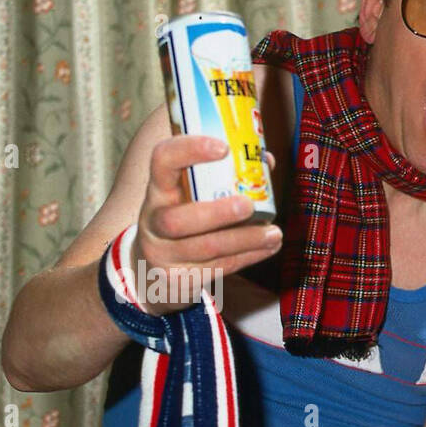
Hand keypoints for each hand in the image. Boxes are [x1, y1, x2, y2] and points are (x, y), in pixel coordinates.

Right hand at [134, 135, 280, 315]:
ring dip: (245, 240)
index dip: (189, 150)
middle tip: (249, 204)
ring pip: (205, 248)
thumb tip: (265, 160)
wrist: (152, 272)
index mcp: (157, 191)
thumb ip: (220, 177)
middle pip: (177, 219)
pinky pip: (219, 267)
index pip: (162, 161)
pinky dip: (249, 256)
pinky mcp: (180, 279)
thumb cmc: (182, 222)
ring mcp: (164, 254)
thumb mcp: (186, 197)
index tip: (223, 147)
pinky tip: (269, 247)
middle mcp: (153, 222)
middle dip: (217, 212)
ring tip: (274, 233)